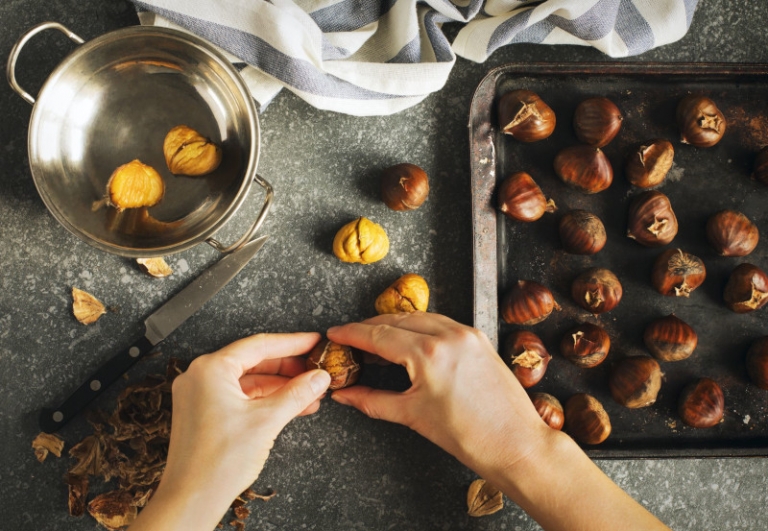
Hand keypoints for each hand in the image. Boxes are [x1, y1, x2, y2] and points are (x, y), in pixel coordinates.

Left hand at [129, 332, 330, 530]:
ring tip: (308, 392)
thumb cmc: (216, 463)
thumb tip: (318, 378)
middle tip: (314, 368)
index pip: (259, 345)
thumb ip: (296, 394)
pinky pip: (239, 396)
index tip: (312, 342)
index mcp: (210, 369)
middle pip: (253, 361)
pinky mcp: (203, 412)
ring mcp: (199, 395)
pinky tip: (289, 406)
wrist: (193, 498)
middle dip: (288, 367)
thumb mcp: (267, 421)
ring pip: (248, 381)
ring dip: (279, 386)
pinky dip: (264, 400)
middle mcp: (200, 377)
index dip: (292, 343)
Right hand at [328, 313, 670, 530]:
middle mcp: (449, 336)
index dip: (351, 333)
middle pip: (396, 321)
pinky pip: (441, 322)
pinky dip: (419, 326)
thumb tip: (345, 394)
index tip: (334, 334)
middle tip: (349, 338)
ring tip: (375, 337)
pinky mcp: (479, 338)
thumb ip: (373, 400)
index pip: (378, 335)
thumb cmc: (469, 436)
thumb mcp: (412, 416)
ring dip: (394, 324)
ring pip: (419, 317)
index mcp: (428, 354)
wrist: (516, 444)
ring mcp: (467, 334)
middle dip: (369, 327)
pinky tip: (408, 337)